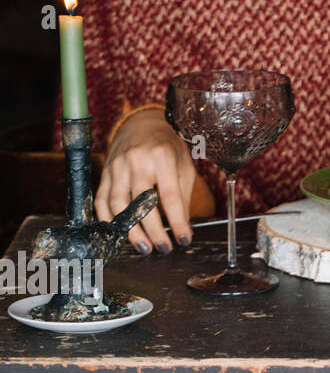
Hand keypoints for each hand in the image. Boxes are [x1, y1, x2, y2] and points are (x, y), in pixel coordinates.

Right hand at [95, 108, 196, 253]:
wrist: (142, 124)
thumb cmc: (168, 147)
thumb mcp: (184, 165)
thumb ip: (182, 195)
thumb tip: (181, 227)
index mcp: (162, 156)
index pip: (170, 196)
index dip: (177, 222)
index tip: (184, 240)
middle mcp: (137, 161)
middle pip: (141, 203)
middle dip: (152, 230)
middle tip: (163, 248)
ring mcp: (116, 166)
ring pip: (118, 205)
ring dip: (130, 230)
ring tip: (144, 246)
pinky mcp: (104, 173)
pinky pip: (101, 201)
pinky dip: (108, 220)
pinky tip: (120, 234)